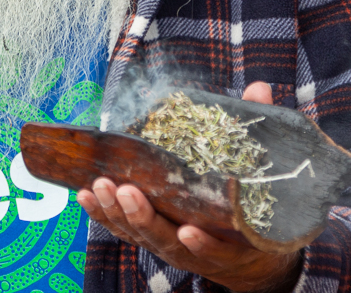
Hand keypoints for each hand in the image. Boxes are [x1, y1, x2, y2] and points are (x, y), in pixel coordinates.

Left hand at [76, 82, 302, 292]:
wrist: (251, 262)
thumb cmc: (256, 215)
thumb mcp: (266, 182)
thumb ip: (259, 135)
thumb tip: (260, 88)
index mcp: (231, 242)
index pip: (215, 247)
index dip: (201, 242)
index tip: (188, 230)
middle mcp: (196, 249)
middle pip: (165, 239)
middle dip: (143, 217)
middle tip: (126, 191)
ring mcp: (171, 247)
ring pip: (139, 235)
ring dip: (116, 213)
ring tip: (99, 187)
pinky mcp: (152, 241)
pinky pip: (123, 231)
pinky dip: (103, 215)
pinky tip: (84, 196)